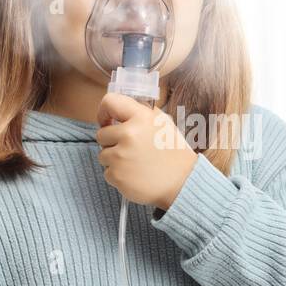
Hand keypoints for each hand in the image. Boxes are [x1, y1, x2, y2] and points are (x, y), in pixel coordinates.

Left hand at [96, 92, 198, 209]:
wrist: (183, 182)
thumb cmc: (173, 152)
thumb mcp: (163, 123)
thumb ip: (141, 113)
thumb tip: (119, 111)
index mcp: (141, 117)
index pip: (110, 102)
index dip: (104, 112)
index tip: (107, 121)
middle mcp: (129, 134)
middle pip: (102, 134)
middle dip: (112, 142)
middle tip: (131, 149)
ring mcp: (120, 157)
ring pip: (103, 155)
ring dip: (115, 159)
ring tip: (136, 163)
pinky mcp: (117, 175)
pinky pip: (107, 172)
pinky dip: (118, 175)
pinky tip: (135, 175)